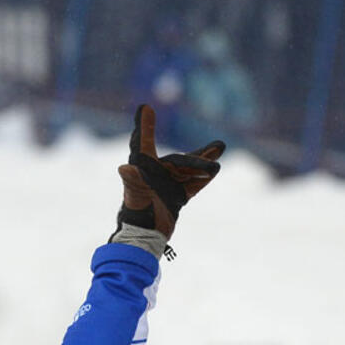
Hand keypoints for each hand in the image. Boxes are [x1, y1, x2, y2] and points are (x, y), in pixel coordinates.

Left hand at [117, 104, 223, 239]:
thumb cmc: (136, 214)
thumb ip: (132, 180)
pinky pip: (193, 184)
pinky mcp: (175, 197)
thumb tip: (124, 167)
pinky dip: (203, 178)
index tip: (145, 107)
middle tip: (216, 144)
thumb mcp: (135, 196)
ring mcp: (167, 185)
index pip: (143, 142)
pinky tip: (216, 169)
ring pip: (190, 170)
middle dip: (198, 154)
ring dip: (204, 161)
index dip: (144, 125)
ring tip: (220, 147)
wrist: (144, 237)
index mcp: (142, 168)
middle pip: (179, 160)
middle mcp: (155, 174)